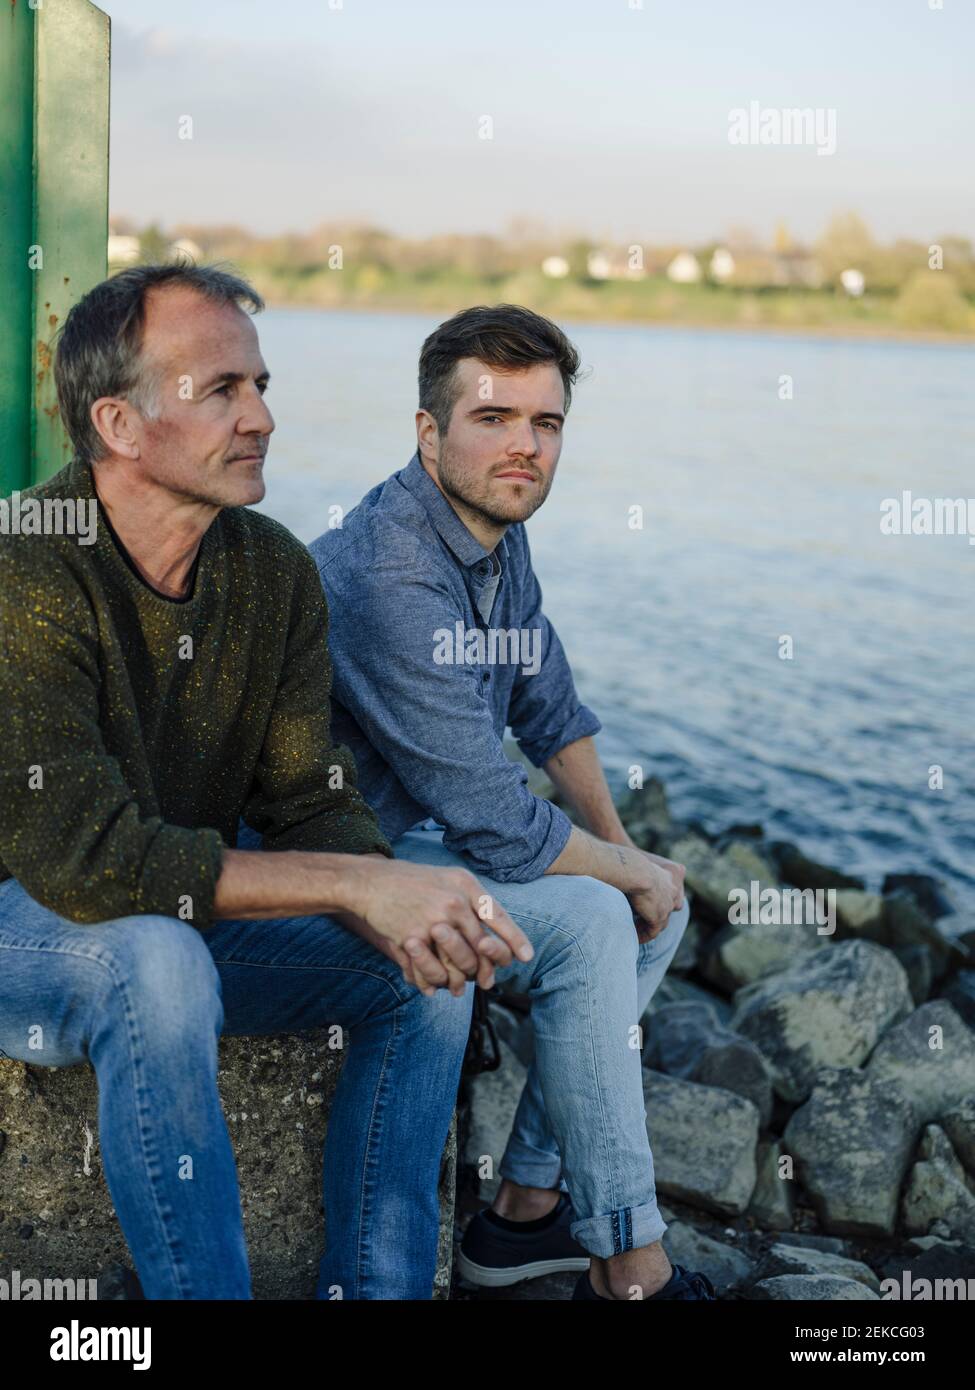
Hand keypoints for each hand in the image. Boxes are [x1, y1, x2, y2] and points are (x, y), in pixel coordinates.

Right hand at [344, 859, 532, 996]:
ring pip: (460, 963)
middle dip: (484, 969)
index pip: (497, 916)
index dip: (514, 939)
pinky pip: (431, 969)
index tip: (526, 957)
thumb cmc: (411, 882)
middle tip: (485, 982)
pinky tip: (432, 988)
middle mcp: (454, 902)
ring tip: (457, 989)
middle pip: (482, 946)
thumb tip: (491, 933)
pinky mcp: (413, 936)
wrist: (370, 883)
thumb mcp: (448, 879)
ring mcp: (434, 919)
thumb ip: (471, 901)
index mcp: (465, 885)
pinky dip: (432, 982)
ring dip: (459, 980)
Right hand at [626, 854, 685, 940]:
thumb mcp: (638, 863)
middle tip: (646, 917)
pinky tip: (633, 938)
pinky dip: (642, 936)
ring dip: (649, 926)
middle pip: (674, 905)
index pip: (674, 888)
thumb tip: (625, 872)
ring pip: (662, 922)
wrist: (634, 869)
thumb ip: (638, 871)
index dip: (665, 895)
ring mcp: (667, 905)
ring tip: (636, 930)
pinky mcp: (658, 916)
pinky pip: (652, 932)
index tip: (650, 900)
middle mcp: (674, 890)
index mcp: (673, 872)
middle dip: (662, 912)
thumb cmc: (629, 860)